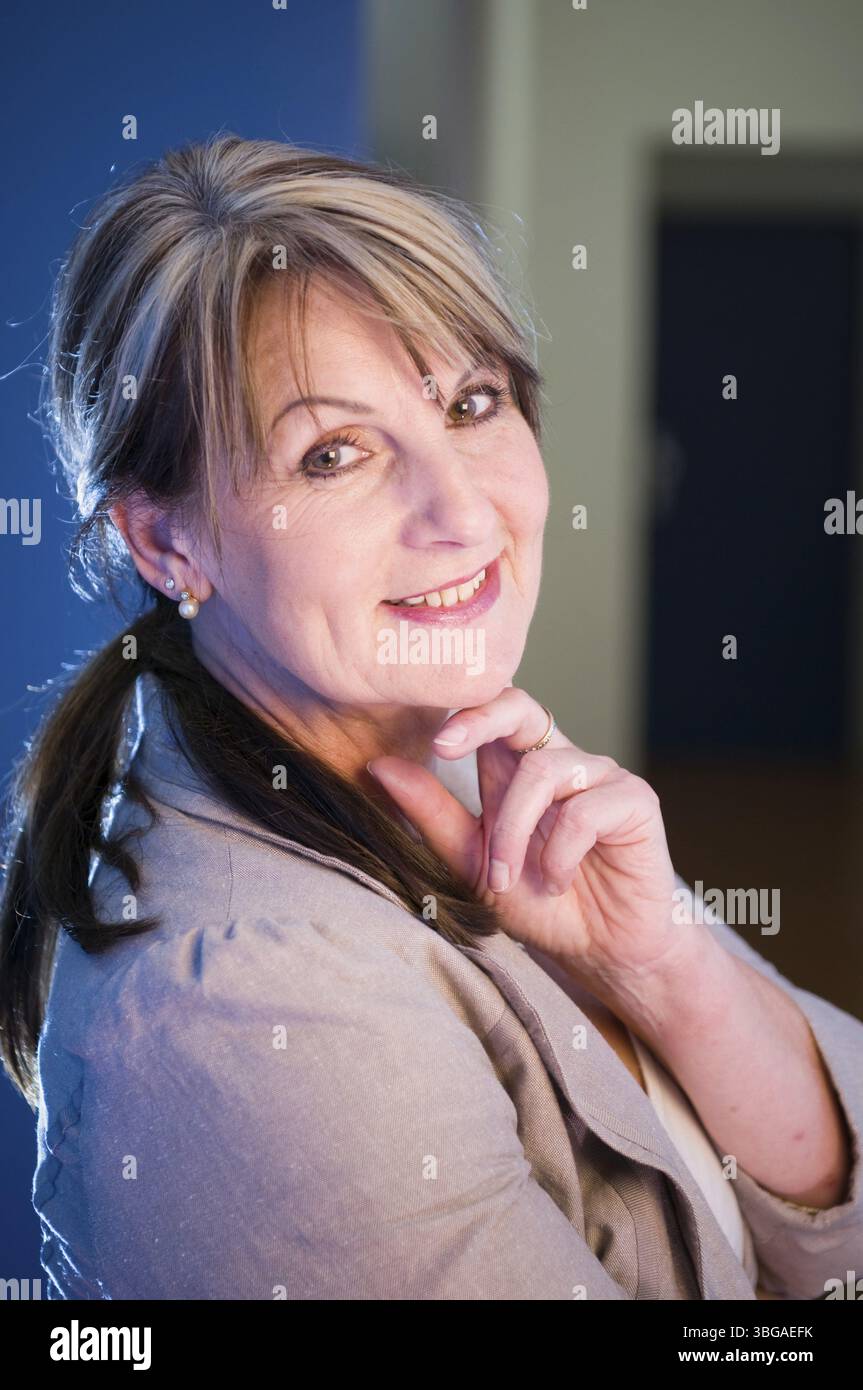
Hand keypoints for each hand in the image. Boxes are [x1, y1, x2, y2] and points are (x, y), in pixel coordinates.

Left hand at [366, 686, 692, 1007]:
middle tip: (443, 748)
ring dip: (513, 831)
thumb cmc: (541, 903)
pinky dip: (559, 853)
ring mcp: (601, 776)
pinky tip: (556, 880)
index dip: (464, 713)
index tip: (435, 744)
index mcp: (517, 768)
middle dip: (481, 721)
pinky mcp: (636, 800)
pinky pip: (584, 810)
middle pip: (523, 708)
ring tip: (507, 878)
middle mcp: (560, 761)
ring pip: (543, 771)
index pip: (492, 712)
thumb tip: (378, 766)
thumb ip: (431, 813)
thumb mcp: (472, 862)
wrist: (601, 950)